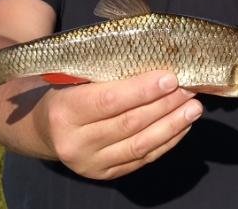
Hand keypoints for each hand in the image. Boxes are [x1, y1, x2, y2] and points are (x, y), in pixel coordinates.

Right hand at [35, 70, 201, 179]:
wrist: (44, 129)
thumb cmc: (66, 93)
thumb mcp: (75, 77)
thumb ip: (108, 73)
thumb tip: (156, 63)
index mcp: (65, 111)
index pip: (110, 100)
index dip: (143, 90)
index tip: (170, 78)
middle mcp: (75, 142)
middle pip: (129, 123)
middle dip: (164, 105)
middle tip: (189, 89)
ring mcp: (90, 163)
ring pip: (139, 145)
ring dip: (172, 125)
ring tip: (194, 108)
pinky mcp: (104, 174)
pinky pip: (142, 159)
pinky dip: (166, 142)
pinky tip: (182, 126)